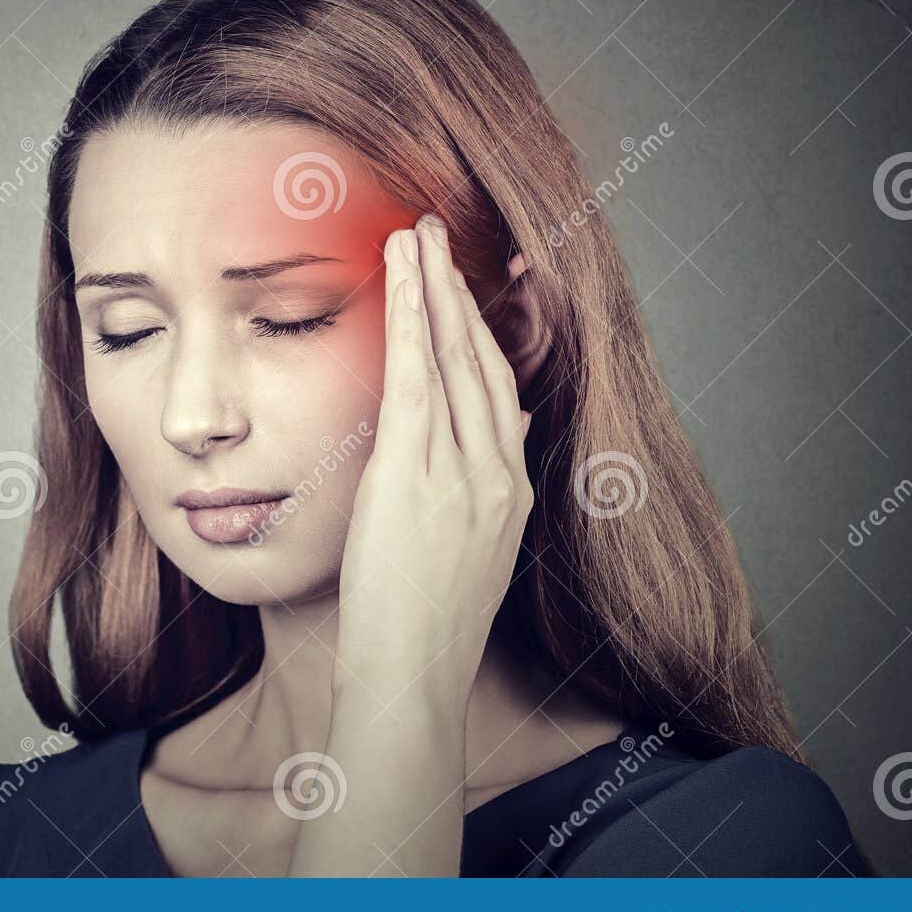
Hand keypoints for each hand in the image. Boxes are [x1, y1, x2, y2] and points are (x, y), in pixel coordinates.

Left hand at [333, 213, 533, 700]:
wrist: (413, 677)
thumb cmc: (423, 623)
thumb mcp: (472, 548)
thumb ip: (486, 484)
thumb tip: (503, 429)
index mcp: (510, 489)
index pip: (497, 388)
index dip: (476, 328)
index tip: (461, 284)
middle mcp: (497, 472)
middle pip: (481, 360)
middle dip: (457, 291)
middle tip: (436, 234)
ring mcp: (464, 473)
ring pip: (451, 358)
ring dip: (432, 289)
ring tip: (415, 235)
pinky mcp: (420, 476)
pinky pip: (416, 380)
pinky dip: (410, 322)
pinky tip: (401, 279)